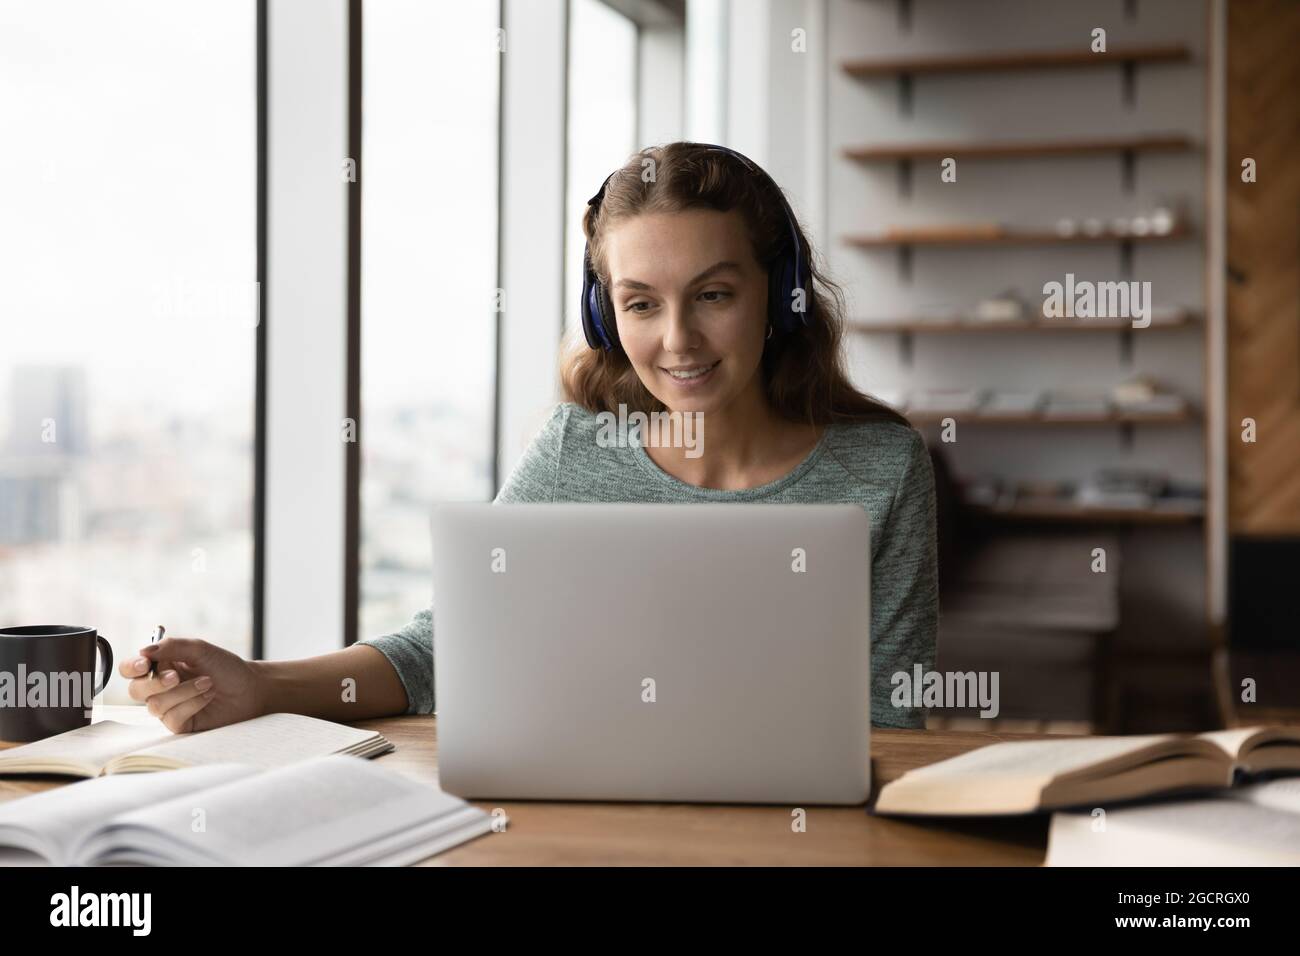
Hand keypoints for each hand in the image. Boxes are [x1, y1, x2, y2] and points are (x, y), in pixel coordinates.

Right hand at [118, 636, 264, 732]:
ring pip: (155, 705)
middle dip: (154, 683)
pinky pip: (172, 717)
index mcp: (161, 666)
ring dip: (184, 692)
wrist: (250, 688)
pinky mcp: (180, 724)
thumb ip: (172, 646)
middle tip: (176, 676)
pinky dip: (192, 704)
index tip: (145, 664)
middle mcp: (160, 688)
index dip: (131, 667)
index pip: (131, 669)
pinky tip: (208, 696)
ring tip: (208, 683)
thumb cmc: (226, 667)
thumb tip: (143, 651)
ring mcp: (169, 707)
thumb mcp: (201, 650)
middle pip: (135, 690)